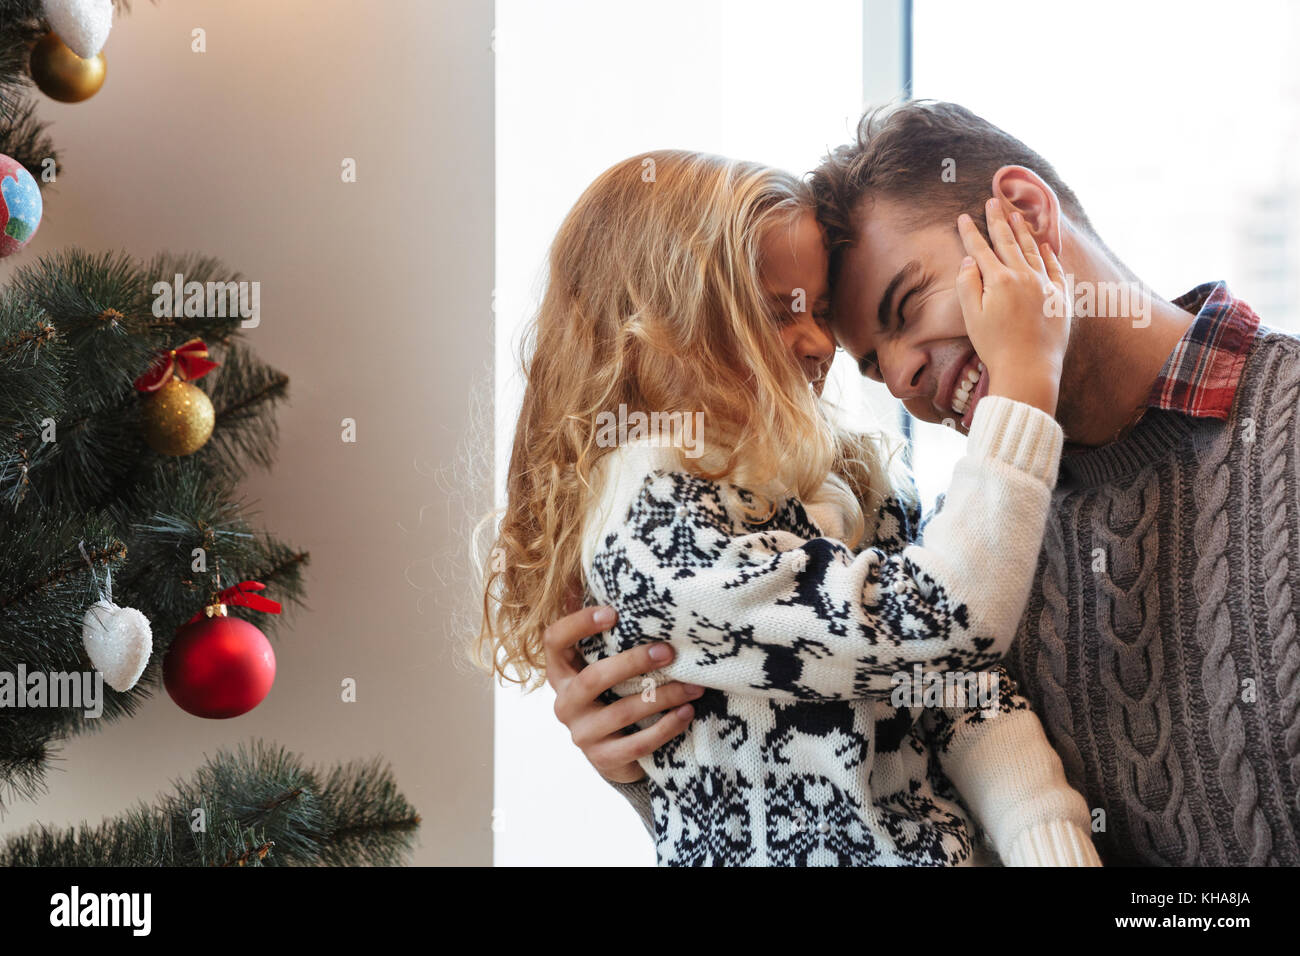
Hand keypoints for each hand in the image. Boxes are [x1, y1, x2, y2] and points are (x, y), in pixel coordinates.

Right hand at [544, 602, 702, 783]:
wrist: (615, 752)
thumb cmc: (612, 692)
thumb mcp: (601, 662)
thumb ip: (600, 631)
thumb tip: (594, 573)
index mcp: (560, 672)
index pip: (554, 641)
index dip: (578, 625)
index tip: (612, 612)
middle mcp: (565, 703)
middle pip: (593, 679)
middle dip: (633, 663)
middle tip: (668, 652)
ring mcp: (582, 734)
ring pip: (622, 712)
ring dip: (663, 696)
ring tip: (694, 686)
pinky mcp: (603, 758)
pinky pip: (637, 744)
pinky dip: (665, 727)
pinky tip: (687, 713)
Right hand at [955, 197, 1069, 416]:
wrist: (1029, 369)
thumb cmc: (995, 347)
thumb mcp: (972, 317)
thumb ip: (967, 285)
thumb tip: (969, 261)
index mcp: (999, 280)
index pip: (981, 249)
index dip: (971, 232)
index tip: (964, 217)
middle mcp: (1024, 276)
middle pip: (1008, 242)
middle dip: (998, 221)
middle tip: (992, 202)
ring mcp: (1045, 285)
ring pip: (1032, 249)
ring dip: (1022, 230)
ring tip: (1016, 214)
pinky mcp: (1060, 297)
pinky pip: (1055, 268)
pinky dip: (1049, 254)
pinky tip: (1045, 245)